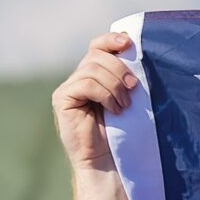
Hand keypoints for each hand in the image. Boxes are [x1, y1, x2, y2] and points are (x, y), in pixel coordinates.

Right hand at [51, 32, 137, 176]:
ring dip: (115, 86)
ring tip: (124, 106)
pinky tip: (114, 110)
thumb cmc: (121, 131)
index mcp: (94, 73)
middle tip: (134, 89)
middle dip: (120, 69)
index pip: (98, 46)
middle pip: (97, 55)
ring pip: (93, 69)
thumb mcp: (127, 99)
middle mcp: (78, 76)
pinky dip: (105, 94)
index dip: (111, 40)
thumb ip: (126, 78)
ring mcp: (68, 87)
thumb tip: (136, 53)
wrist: (106, 159)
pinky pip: (86, 84)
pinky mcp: (63, 99)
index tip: (128, 43)